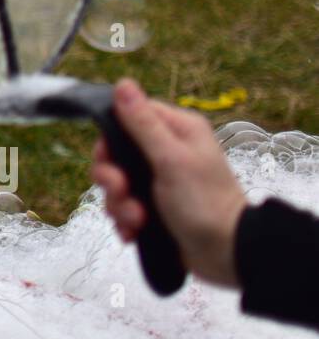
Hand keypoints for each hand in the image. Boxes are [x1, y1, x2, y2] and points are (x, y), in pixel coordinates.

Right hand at [91, 78, 246, 286]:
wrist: (228, 255)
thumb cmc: (203, 202)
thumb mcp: (171, 159)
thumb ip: (143, 124)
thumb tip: (123, 83)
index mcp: (177, 131)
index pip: (130, 116)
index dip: (112, 136)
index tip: (109, 156)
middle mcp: (167, 152)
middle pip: (117, 153)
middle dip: (112, 178)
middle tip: (122, 191)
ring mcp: (160, 181)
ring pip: (117, 183)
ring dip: (119, 204)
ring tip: (137, 220)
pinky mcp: (154, 208)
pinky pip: (124, 206)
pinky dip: (125, 220)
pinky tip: (134, 231)